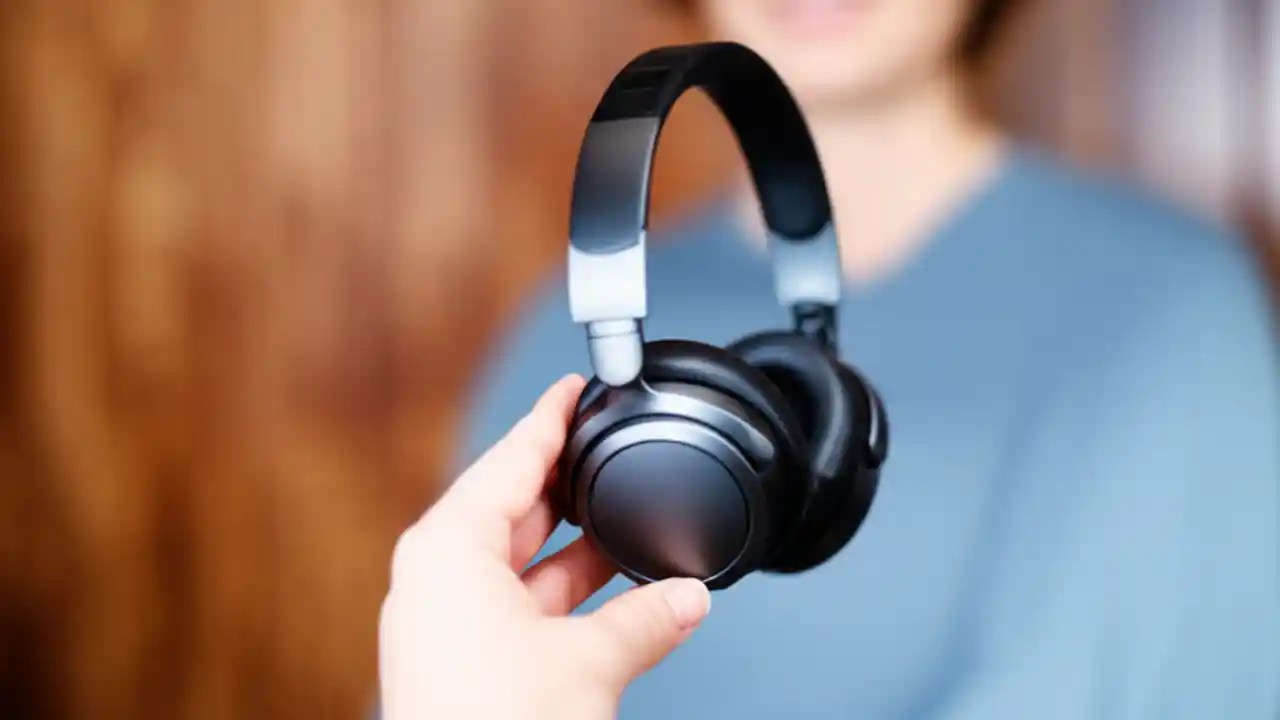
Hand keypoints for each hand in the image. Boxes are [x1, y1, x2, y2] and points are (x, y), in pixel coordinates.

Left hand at [379, 375, 711, 718]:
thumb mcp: (587, 663)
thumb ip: (645, 619)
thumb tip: (689, 597)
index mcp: (448, 548)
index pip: (510, 457)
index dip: (552, 419)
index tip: (577, 388)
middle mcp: (437, 575)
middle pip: (514, 504)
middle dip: (572, 487)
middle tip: (615, 452)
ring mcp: (445, 619)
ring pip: (522, 559)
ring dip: (577, 551)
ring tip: (632, 531)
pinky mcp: (461, 658)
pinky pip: (519, 601)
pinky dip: (565, 593)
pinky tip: (615, 593)